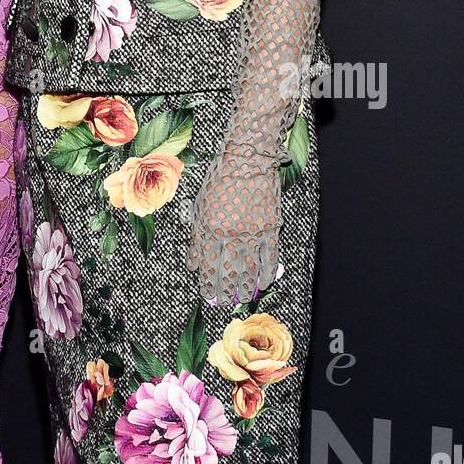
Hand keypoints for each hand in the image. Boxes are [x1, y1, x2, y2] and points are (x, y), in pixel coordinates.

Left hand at [186, 158, 282, 305]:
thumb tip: (193, 265)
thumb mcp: (199, 207)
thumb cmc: (219, 181)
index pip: (208, 268)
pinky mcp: (270, 229)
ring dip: (244, 289)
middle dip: (225, 293)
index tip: (208, 297)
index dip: (208, 286)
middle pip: (228, 274)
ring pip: (249, 272)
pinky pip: (270, 260)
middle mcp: (230, 235)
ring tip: (240, 298)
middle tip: (223, 302)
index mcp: (210, 229)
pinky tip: (263, 284)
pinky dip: (267, 275)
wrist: (247, 160)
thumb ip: (196, 238)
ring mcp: (252, 234)